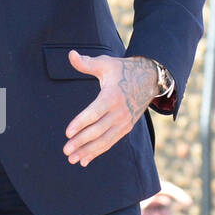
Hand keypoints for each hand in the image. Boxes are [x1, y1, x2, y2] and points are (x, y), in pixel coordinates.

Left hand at [63, 51, 159, 166]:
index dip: (80, 123)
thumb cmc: (122, 70)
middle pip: (98, 130)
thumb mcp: (105, 63)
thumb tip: (71, 54)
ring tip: (72, 158)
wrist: (149, 79)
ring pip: (104, 140)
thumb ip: (86, 63)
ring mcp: (124, 122)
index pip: (94, 113)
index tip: (67, 132)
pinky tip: (85, 159)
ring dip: (88, 151)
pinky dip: (98, 152)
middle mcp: (119, 112)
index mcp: (112, 97)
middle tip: (65, 150)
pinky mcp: (125, 127)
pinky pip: (110, 142)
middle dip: (81, 142)